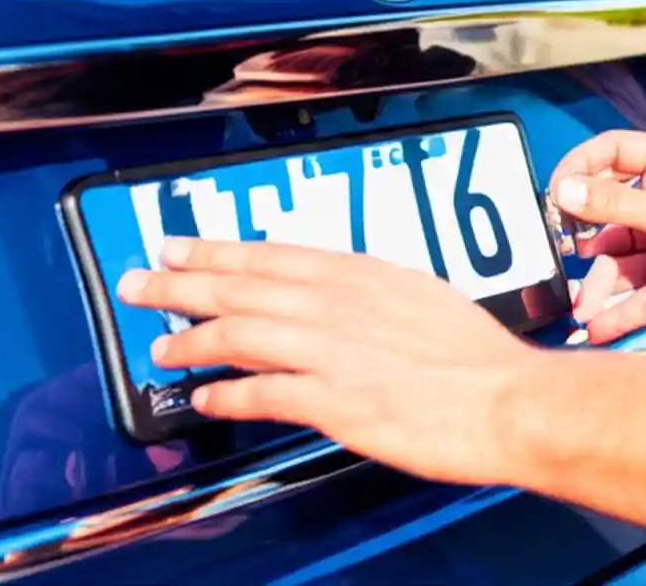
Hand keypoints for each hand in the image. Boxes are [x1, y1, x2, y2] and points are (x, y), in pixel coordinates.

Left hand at [116, 238, 541, 485]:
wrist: (507, 398)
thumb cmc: (473, 353)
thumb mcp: (416, 293)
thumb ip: (364, 289)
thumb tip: (328, 287)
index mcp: (355, 272)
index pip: (266, 254)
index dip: (212, 250)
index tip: (176, 246)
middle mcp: (334, 303)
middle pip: (238, 287)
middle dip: (179, 283)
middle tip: (137, 281)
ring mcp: (330, 350)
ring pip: (238, 335)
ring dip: (191, 340)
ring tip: (161, 345)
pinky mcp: (334, 400)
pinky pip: (262, 394)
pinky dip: (226, 397)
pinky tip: (203, 400)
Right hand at [549, 131, 645, 342]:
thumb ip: (613, 205)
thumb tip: (561, 192)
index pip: (608, 154)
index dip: (577, 170)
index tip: (554, 195)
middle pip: (604, 218)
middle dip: (581, 242)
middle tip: (560, 258)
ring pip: (616, 265)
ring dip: (597, 288)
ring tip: (583, 311)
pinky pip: (633, 298)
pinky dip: (615, 314)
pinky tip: (595, 330)